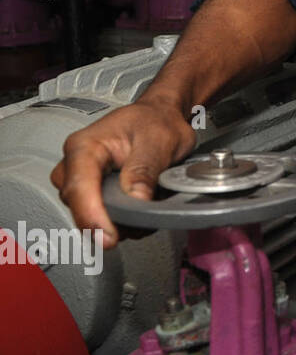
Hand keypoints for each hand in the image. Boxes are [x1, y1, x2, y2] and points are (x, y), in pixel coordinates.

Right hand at [49, 96, 196, 247]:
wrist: (160, 117)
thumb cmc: (156, 122)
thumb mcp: (159, 140)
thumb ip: (145, 169)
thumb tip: (136, 199)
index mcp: (85, 147)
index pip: (79, 188)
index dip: (92, 217)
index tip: (109, 237)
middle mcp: (76, 166)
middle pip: (81, 207)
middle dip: (111, 220)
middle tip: (144, 220)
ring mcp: (83, 182)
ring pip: (92, 216)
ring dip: (122, 220)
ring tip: (150, 204)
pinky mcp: (95, 195)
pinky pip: (104, 217)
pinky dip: (126, 219)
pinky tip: (144, 206)